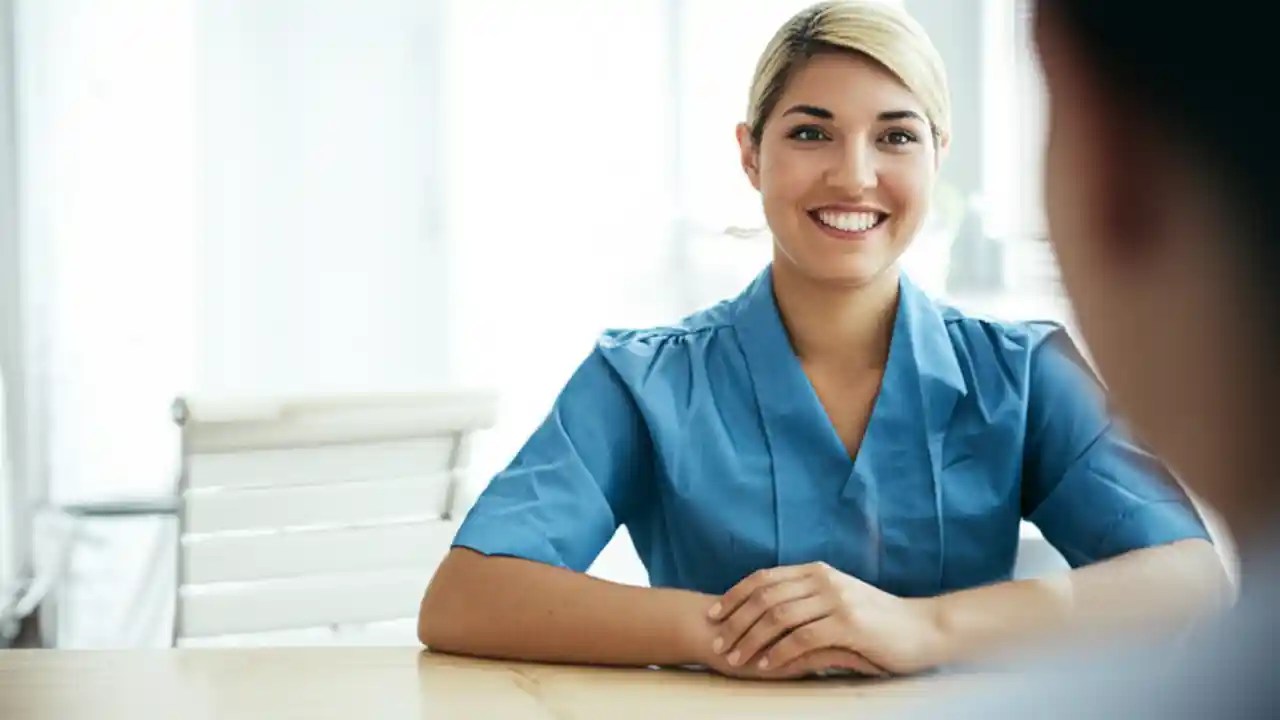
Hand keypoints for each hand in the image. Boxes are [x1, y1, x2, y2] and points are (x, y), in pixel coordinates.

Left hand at [707, 562, 945, 675]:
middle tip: (717, 642)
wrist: (923, 629)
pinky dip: (780, 652)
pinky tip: (767, 665)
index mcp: (817, 571)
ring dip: (751, 638)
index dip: (735, 595)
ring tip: (735, 658)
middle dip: (735, 620)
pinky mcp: (848, 624)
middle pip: (765, 596)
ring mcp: (836, 600)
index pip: (764, 578)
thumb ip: (808, 600)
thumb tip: (767, 612)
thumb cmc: (878, 621)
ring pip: (779, 616)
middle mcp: (823, 580)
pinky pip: (803, 637)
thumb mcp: (839, 599)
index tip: (713, 614)